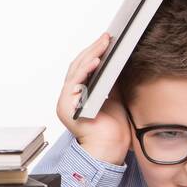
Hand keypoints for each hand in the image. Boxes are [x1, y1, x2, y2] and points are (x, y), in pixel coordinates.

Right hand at [56, 32, 131, 164]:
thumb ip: (111, 80)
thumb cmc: (114, 127)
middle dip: (93, 49)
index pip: (84, 67)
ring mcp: (66, 102)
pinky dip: (84, 71)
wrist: (111, 149)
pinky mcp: (67, 108)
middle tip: (107, 37)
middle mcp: (70, 96)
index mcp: (79, 93)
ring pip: (75, 72)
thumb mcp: (114, 96)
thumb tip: (119, 58)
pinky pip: (75, 84)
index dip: (94, 51)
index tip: (107, 39)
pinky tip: (95, 62)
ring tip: (103, 44)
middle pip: (78, 66)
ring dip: (90, 56)